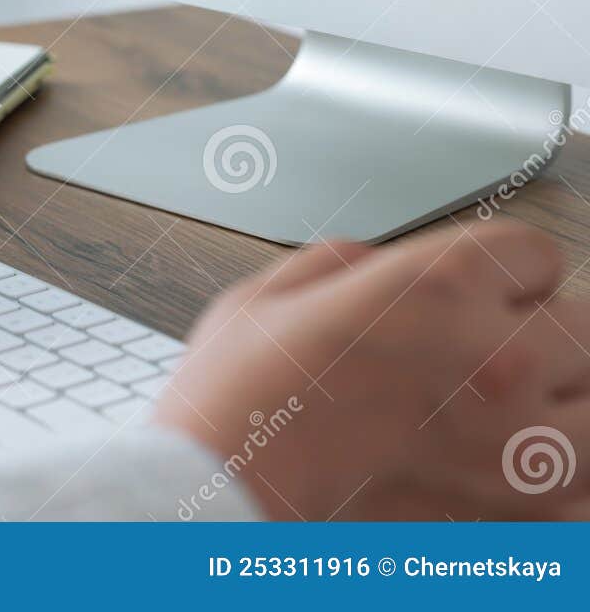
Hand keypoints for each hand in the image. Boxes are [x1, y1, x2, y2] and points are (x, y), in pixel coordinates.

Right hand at [155, 219, 589, 519]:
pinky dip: (560, 491)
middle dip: (546, 338)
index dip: (501, 274)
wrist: (223, 506)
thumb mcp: (265, 297)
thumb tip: (376, 267)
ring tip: (513, 423)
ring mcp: (521, 447)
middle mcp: (498, 358)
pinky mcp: (525, 524)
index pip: (537, 253)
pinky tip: (508, 481)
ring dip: (565, 413)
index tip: (483, 297)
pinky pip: (586, 498)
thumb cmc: (233, 408)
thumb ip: (341, 265)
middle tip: (498, 358)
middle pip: (588, 327)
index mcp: (438, 287)